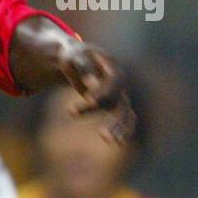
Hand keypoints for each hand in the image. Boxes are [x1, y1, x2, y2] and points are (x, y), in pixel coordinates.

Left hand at [9, 16, 134, 144]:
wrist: (80, 59)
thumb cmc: (75, 56)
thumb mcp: (73, 55)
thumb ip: (81, 65)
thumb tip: (88, 80)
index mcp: (111, 68)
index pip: (111, 82)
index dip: (101, 93)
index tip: (87, 100)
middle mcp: (120, 83)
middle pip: (117, 99)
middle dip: (104, 112)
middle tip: (90, 125)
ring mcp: (120, 95)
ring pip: (124, 113)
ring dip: (118, 126)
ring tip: (109, 140)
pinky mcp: (116, 105)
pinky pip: (124, 119)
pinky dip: (122, 129)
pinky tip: (118, 142)